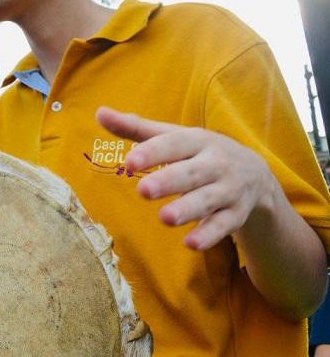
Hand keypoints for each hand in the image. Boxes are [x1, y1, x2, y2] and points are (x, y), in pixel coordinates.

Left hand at [97, 106, 277, 250]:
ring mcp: (228, 190)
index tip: (129, 161)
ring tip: (164, 218)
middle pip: (192, 173)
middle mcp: (216, 164)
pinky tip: (190, 244)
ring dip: (187, 209)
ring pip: (208, 200)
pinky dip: (209, 235)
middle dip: (169, 181)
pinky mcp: (236, 215)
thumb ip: (135, 128)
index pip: (174, 144)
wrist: (256, 174)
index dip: (152, 152)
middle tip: (143, 190)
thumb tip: (99, 113)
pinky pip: (224, 226)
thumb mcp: (172, 137)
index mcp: (197, 140)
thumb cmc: (198, 153)